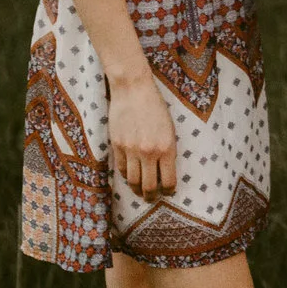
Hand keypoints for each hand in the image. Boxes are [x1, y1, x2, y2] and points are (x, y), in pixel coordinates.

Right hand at [108, 74, 178, 197]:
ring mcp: (131, 150)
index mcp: (167, 148)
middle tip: (152, 198)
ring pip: (133, 181)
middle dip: (151, 196)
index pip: (169, 180)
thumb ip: (167, 150)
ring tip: (140, 192)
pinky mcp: (117, 145)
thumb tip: (164, 170)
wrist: (133, 89)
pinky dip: (125, 176)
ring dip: (137, 190)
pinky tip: (129, 177)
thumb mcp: (169, 129)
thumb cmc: (155, 106)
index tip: (168, 192)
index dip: (169, 190)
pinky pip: (120, 168)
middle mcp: (149, 152)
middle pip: (149, 186)